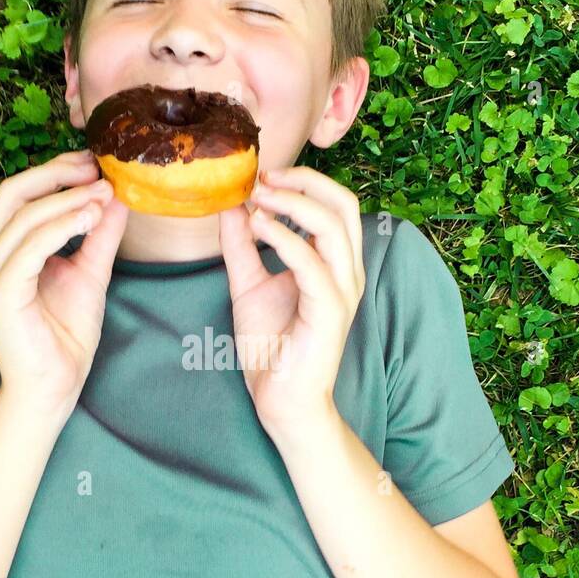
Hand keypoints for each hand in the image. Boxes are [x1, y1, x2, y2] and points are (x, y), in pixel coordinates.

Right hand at [0, 149, 127, 426]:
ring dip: (68, 199)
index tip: (95, 163)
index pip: (20, 193)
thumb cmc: (65, 336)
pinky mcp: (0, 293)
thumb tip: (117, 197)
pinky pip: (29, 247)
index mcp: (3, 249)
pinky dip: (61, 226)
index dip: (56, 171)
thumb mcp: (90, 273)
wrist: (54, 387)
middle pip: (13, 193)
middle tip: (98, 169)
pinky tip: (91, 218)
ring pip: (23, 216)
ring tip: (105, 195)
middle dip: (57, 174)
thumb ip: (99, 235)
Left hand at [217, 165, 364, 439]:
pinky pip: (311, 262)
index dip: (302, 181)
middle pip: (344, 204)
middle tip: (263, 178)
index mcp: (336, 263)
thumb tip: (231, 206)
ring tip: (256, 198)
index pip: (335, 203)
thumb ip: (241, 247)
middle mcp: (347, 272)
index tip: (261, 176)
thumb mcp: (248, 285)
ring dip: (292, 203)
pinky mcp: (330, 311)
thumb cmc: (271, 348)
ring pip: (333, 226)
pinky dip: (283, 237)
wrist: (281, 400)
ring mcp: (343, 291)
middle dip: (304, 181)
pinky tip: (257, 227)